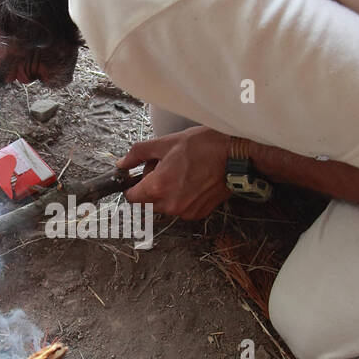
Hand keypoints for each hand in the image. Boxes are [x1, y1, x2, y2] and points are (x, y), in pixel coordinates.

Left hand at [117, 126, 232, 219]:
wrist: (235, 156)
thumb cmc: (203, 146)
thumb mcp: (165, 143)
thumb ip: (138, 154)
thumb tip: (122, 164)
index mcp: (158, 187)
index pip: (131, 198)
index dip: (132, 186)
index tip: (137, 177)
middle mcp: (170, 204)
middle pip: (148, 202)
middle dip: (151, 187)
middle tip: (166, 167)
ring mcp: (185, 212)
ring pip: (164, 205)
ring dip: (167, 192)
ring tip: (182, 173)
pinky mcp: (198, 214)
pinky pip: (180, 209)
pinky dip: (182, 198)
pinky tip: (193, 181)